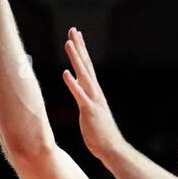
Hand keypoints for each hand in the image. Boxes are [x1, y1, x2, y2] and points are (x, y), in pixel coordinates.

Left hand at [62, 27, 124, 162]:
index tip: (76, 36)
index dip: (81, 51)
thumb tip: (80, 91)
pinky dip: (73, 84)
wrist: (112, 148)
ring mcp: (93, 101)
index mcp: (95, 92)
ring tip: (68, 43)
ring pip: (84, 75)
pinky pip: (80, 95)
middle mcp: (95, 92)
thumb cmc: (101, 134)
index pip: (87, 67)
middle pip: (86, 65)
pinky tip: (65, 73)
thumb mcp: (91, 112)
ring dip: (75, 59)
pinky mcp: (89, 111)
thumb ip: (85, 99)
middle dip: (79, 47)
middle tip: (73, 30)